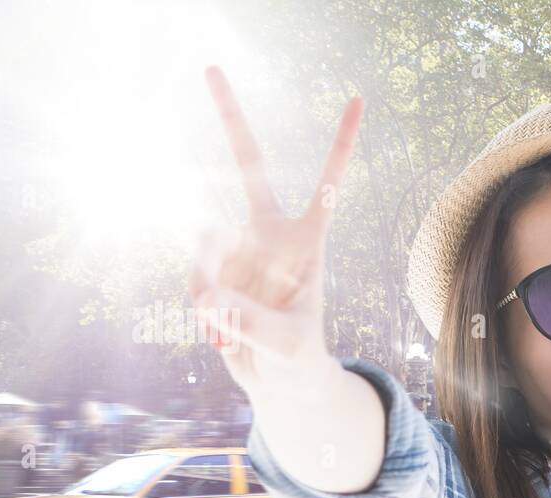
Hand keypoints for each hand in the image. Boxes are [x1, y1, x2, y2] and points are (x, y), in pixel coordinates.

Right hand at [188, 66, 363, 399]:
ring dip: (210, 290)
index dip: (340, 145)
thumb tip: (213, 299)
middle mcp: (269, 235)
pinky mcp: (209, 268)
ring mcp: (235, 248)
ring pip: (205, 248)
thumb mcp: (286, 347)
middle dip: (230, 116)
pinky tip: (219, 330)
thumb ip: (251, 323)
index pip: (326, 186)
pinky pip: (193, 279)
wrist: (277, 379)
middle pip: (248, 164)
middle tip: (210, 66)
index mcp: (307, 242)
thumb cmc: (298, 359)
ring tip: (232, 328)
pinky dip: (201, 308)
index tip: (357, 100)